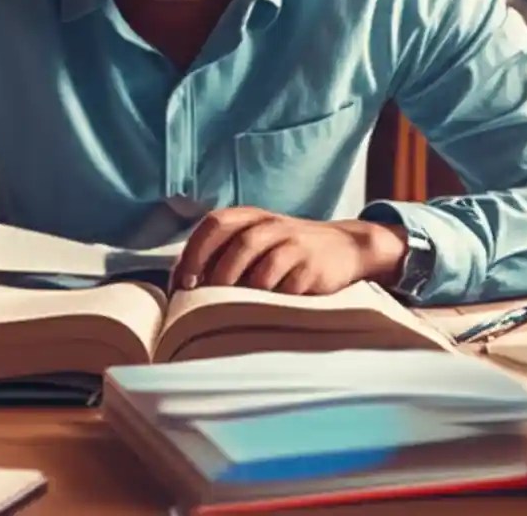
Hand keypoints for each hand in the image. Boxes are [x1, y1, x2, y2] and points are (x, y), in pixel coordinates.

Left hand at [170, 207, 408, 295]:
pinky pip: (289, 287)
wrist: (345, 247)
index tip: (183, 282)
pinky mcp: (314, 268)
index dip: (195, 252)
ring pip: (264, 266)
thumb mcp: (256, 239)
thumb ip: (223, 252)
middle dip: (218, 274)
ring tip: (233, 306)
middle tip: (204, 298)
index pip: (215, 224)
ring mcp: (296, 244)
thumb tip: (181, 284)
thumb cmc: (285, 250)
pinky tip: (266, 309)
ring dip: (244, 289)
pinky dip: (273, 300)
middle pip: (240, 243)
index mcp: (250, 217)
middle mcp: (272, 225)